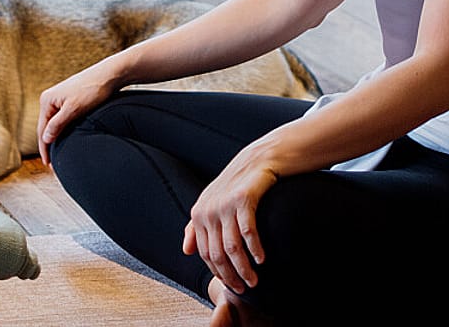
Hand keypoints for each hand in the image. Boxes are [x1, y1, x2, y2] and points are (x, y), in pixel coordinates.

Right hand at [37, 63, 120, 165]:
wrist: (109, 75)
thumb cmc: (92, 90)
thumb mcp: (73, 110)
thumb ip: (58, 124)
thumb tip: (45, 138)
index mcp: (47, 100)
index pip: (42, 130)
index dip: (44, 148)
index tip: (48, 164)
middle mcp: (50, 98)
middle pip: (45, 126)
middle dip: (48, 144)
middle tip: (52, 164)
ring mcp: (59, 98)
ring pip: (53, 123)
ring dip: (54, 137)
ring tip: (57, 154)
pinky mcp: (69, 99)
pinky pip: (61, 118)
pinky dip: (61, 129)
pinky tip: (65, 137)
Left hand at [183, 147, 279, 294]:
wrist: (257, 160)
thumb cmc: (236, 185)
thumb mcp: (212, 203)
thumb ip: (197, 227)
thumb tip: (186, 251)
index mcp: (199, 214)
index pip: (206, 253)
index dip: (218, 273)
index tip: (231, 285)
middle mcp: (208, 210)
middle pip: (217, 254)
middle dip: (230, 276)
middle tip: (244, 289)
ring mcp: (225, 204)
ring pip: (232, 247)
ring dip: (243, 268)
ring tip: (254, 281)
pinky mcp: (243, 199)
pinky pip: (248, 231)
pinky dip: (255, 248)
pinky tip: (262, 259)